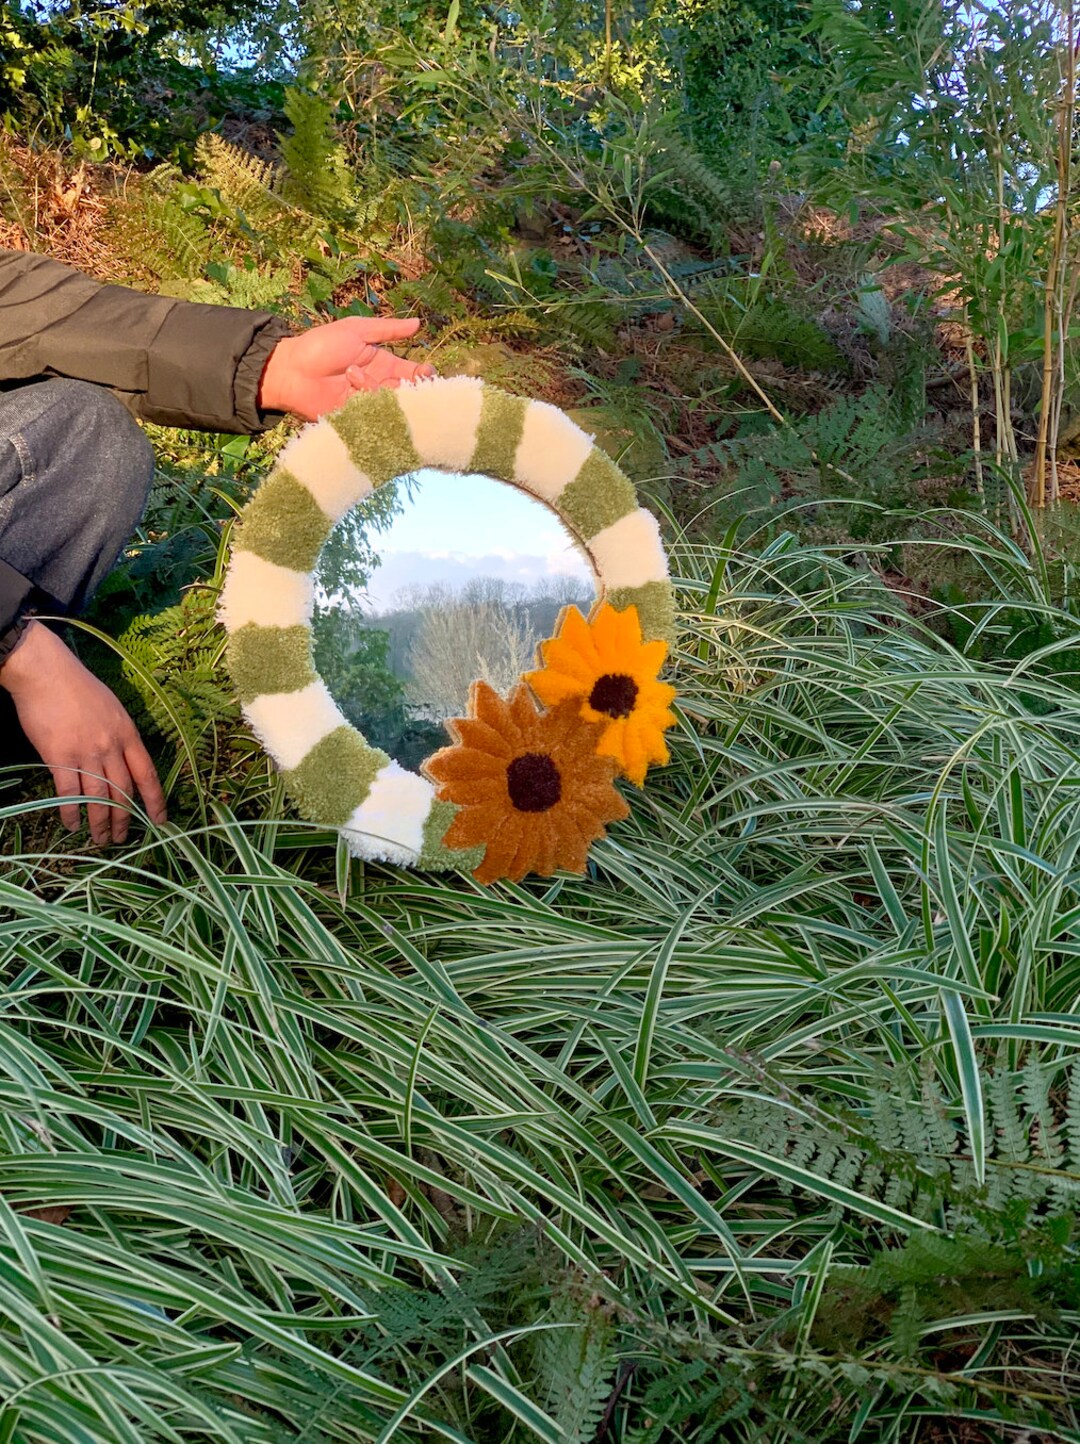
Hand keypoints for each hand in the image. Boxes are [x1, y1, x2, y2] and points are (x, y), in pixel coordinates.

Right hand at [0, 621, 167, 844]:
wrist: (47, 673)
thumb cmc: (78, 686)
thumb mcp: (112, 708)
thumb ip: (119, 735)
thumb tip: (120, 759)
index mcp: (128, 734)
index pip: (148, 774)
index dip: (155, 800)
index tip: (160, 819)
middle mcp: (111, 747)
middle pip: (123, 792)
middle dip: (125, 819)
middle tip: (122, 838)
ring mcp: (86, 753)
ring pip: (98, 798)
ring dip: (100, 822)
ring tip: (100, 840)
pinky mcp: (60, 756)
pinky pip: (68, 792)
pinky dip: (71, 811)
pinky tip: (72, 824)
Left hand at [257, 316, 436, 420]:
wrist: (290, 370)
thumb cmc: (320, 345)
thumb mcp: (356, 331)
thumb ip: (387, 330)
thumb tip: (418, 324)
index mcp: (384, 365)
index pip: (414, 373)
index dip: (424, 375)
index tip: (426, 372)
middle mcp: (379, 387)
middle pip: (408, 394)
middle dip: (410, 391)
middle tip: (400, 382)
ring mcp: (368, 405)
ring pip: (390, 406)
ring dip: (373, 388)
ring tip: (350, 374)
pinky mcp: (356, 420)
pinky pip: (372, 419)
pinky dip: (366, 407)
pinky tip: (350, 391)